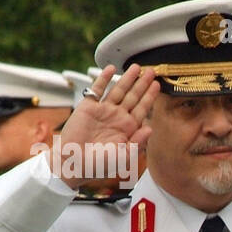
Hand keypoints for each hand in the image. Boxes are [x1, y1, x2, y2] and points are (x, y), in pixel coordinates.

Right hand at [51, 64, 157, 189]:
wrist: (74, 163)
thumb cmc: (99, 164)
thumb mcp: (123, 156)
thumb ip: (138, 143)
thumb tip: (150, 128)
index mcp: (127, 128)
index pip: (142, 109)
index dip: (150, 96)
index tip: (158, 85)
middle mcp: (117, 117)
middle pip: (133, 96)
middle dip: (142, 84)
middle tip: (151, 70)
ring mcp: (103, 111)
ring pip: (118, 90)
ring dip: (126, 78)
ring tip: (136, 67)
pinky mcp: (87, 107)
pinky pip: (97, 90)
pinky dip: (103, 78)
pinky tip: (111, 68)